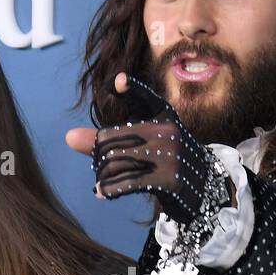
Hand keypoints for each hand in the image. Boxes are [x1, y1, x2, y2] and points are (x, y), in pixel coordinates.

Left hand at [66, 71, 212, 224]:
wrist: (206, 188)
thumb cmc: (167, 161)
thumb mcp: (147, 141)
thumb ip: (107, 138)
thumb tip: (68, 137)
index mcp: (164, 117)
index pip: (145, 98)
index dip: (131, 89)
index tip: (118, 81)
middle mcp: (167, 132)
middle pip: (112, 139)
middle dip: (99, 157)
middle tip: (98, 168)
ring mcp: (169, 156)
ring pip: (116, 162)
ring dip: (103, 176)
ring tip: (101, 182)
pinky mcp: (168, 181)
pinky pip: (127, 183)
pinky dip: (109, 189)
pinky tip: (102, 192)